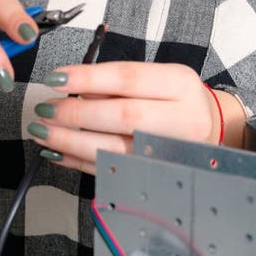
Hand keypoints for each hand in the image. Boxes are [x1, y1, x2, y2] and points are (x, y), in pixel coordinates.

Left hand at [27, 61, 244, 173]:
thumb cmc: (175, 99)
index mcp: (179, 84)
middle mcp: (181, 119)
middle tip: (45, 110)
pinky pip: (112, 172)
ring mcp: (170, 153)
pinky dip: (80, 163)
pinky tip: (57, 154)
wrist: (213, 129)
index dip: (88, 78)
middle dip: (77, 114)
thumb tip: (72, 89)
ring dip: (72, 143)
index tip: (55, 78)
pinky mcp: (157, 177)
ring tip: (43, 133)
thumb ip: (118, 83)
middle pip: (123, 116)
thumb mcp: (157, 78)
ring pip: (116, 150)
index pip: (128, 77)